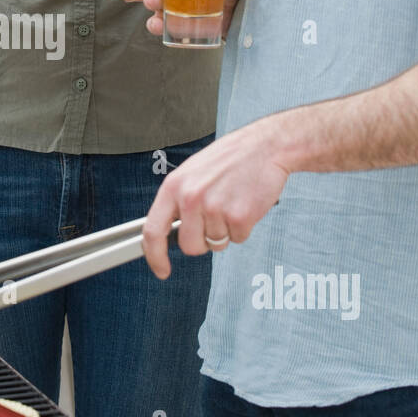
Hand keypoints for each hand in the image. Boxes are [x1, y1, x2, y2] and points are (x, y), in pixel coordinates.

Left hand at [142, 116, 289, 278]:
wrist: (264, 147)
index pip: (152, 231)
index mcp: (173, 187)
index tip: (161, 269)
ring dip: (226, 230)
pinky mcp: (240, 216)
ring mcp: (215, 208)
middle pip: (189, 246)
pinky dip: (243, 228)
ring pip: (216, 244)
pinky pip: (238, 239)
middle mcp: (191, 198)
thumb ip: (178, 201)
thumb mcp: (191, 173)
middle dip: (202, 241)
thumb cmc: (228, 159)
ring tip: (231, 202)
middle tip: (215, 217)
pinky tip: (244, 204)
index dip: (154, 256)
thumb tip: (168, 231)